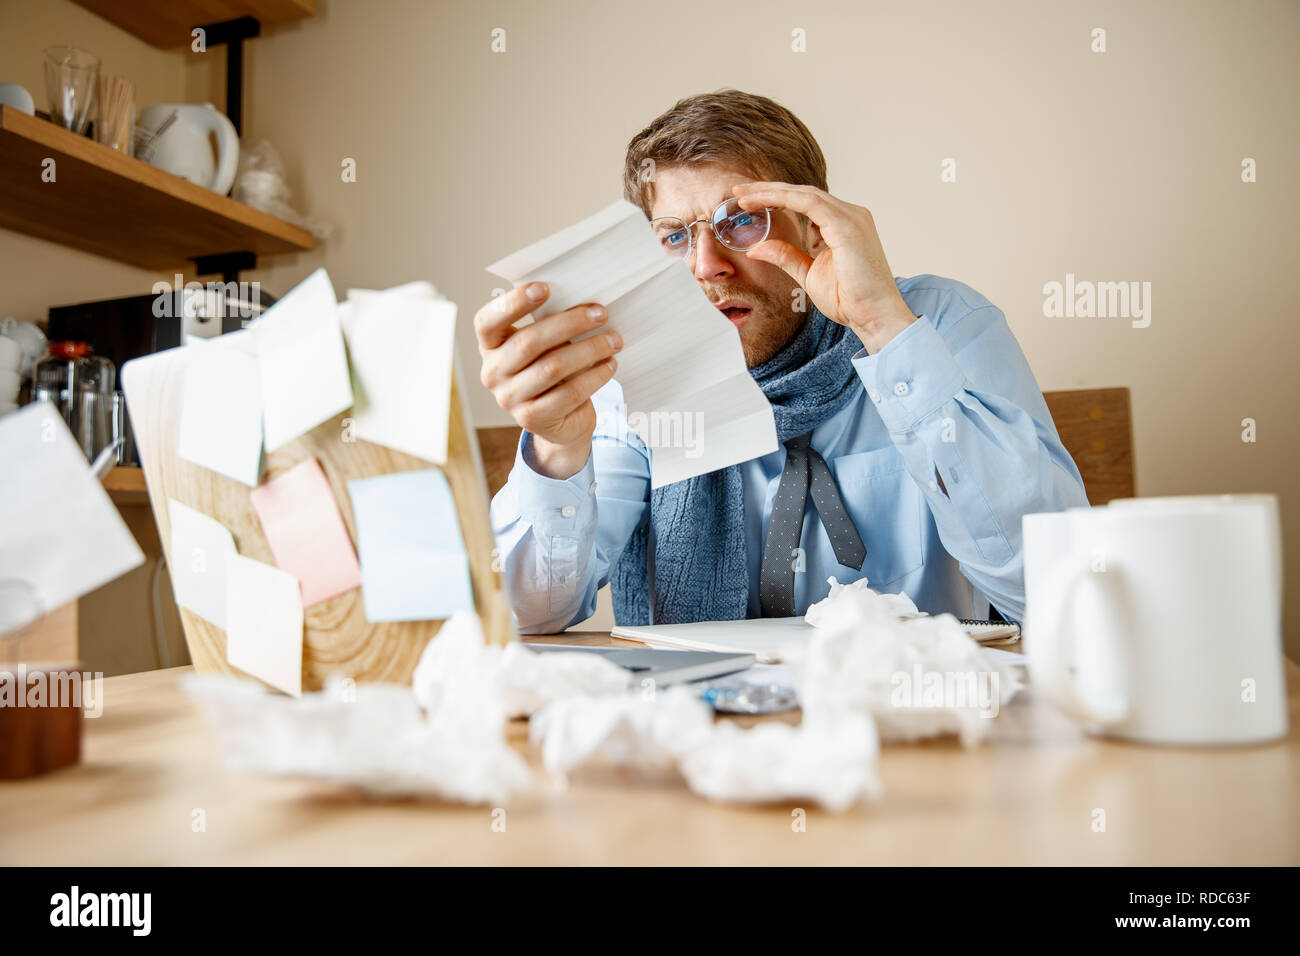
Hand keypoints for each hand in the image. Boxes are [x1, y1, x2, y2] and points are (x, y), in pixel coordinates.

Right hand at [475, 282, 621, 478]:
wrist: (560, 420)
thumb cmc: (552, 369)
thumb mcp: (545, 346)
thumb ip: (551, 325)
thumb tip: (585, 302)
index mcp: (490, 347)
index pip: (487, 321)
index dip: (513, 303)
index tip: (545, 287)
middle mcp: (492, 373)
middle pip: (528, 342)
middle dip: (569, 323)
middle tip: (600, 313)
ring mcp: (509, 399)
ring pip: (552, 368)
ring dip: (589, 350)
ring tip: (614, 340)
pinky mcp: (532, 419)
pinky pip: (569, 393)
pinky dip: (594, 377)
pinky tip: (610, 365)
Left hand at [732, 182, 916, 352]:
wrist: (874, 315)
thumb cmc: (849, 299)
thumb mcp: (808, 274)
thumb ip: (786, 256)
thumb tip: (756, 248)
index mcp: (843, 224)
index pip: (805, 202)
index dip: (775, 198)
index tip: (747, 201)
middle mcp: (850, 215)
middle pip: (803, 193)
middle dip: (768, 190)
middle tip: (738, 191)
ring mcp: (851, 217)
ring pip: (805, 194)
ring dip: (772, 192)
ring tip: (744, 196)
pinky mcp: (848, 225)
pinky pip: (810, 203)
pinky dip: (784, 200)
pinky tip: (763, 203)